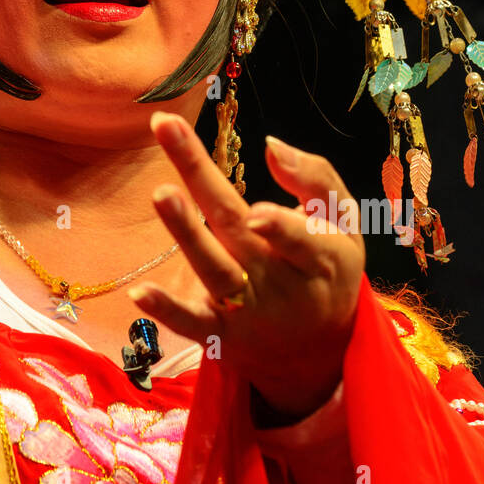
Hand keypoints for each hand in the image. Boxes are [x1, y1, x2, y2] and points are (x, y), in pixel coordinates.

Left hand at [129, 114, 364, 419]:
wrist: (320, 354)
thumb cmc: (327, 269)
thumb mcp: (343, 225)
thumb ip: (315, 179)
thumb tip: (272, 144)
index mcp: (320, 257)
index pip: (300, 238)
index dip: (280, 229)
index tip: (257, 211)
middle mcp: (282, 285)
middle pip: (237, 229)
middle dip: (200, 176)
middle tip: (168, 130)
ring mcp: (249, 312)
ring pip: (214, 271)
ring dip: (185, 233)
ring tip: (162, 194)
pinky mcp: (220, 335)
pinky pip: (191, 323)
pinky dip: (166, 310)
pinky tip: (140, 292)